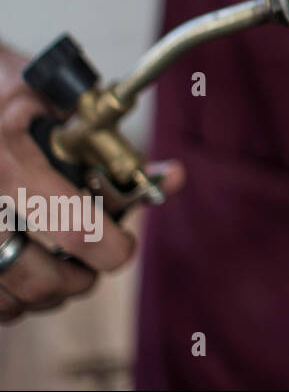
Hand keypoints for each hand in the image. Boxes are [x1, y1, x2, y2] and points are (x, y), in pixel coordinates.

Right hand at [0, 43, 183, 321]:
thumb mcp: (43, 90)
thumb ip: (102, 132)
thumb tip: (169, 177)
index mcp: (10, 164)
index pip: (75, 230)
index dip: (111, 248)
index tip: (121, 245)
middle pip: (41, 282)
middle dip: (78, 279)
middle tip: (89, 264)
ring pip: (9, 300)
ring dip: (41, 292)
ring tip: (56, 269)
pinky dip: (8, 298)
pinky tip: (19, 272)